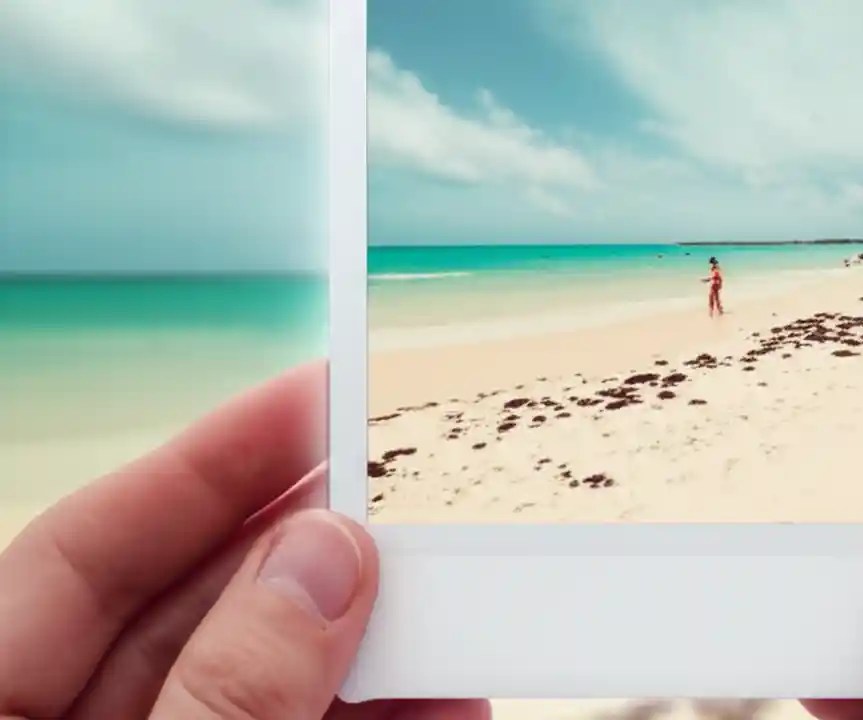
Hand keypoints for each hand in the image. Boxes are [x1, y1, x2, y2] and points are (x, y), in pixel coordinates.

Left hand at [0, 364, 490, 719]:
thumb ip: (227, 688)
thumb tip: (323, 562)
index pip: (89, 551)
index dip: (203, 465)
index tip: (310, 397)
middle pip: (195, 610)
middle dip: (311, 557)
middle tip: (402, 505)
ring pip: (265, 685)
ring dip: (368, 651)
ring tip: (452, 612)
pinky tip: (448, 703)